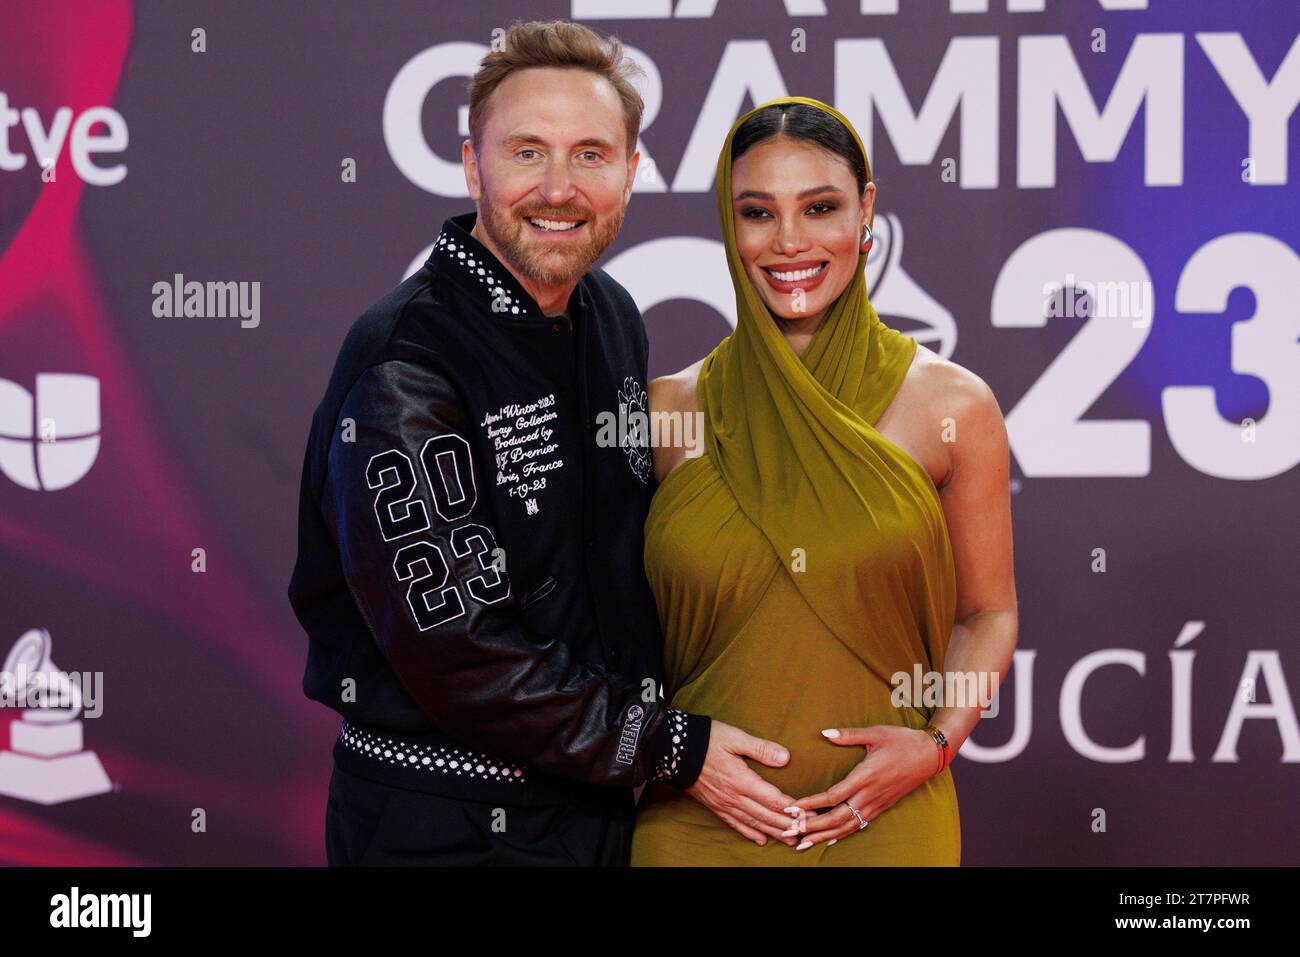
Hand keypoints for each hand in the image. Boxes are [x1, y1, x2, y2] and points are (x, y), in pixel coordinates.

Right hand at [686, 720, 804, 846]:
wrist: (672, 749)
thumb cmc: (706, 739)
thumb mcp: (735, 737)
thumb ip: (761, 748)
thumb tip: (786, 758)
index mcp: (742, 781)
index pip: (774, 800)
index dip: (795, 809)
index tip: (812, 814)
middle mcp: (735, 797)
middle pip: (767, 816)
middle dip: (789, 826)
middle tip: (809, 832)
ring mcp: (724, 804)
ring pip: (754, 824)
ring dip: (774, 833)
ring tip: (792, 841)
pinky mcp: (715, 806)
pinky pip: (736, 824)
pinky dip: (750, 833)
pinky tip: (761, 840)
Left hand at [787, 725, 937, 850]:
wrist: (929, 754)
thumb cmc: (902, 740)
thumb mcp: (875, 733)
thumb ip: (848, 735)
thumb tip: (824, 733)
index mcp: (865, 776)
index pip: (833, 796)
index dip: (811, 804)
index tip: (792, 808)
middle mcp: (870, 794)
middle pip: (836, 817)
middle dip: (811, 827)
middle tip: (789, 831)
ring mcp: (876, 803)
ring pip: (847, 826)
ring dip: (824, 835)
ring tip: (803, 843)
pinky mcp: (882, 806)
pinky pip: (859, 824)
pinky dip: (842, 834)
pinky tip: (829, 840)